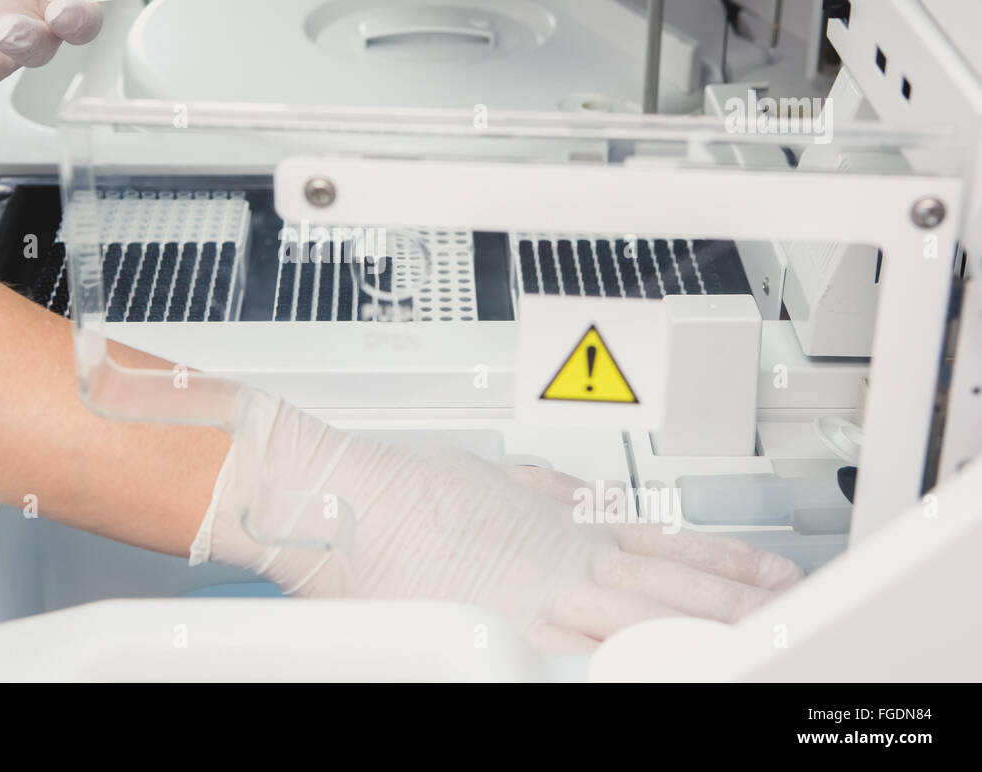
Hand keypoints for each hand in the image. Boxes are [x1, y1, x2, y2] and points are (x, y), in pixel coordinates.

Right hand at [192, 389, 802, 653]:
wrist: (358, 503)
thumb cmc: (412, 488)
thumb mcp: (499, 476)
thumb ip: (553, 491)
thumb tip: (586, 498)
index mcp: (569, 523)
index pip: (668, 543)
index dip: (724, 558)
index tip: (768, 571)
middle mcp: (569, 561)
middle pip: (671, 585)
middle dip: (734, 600)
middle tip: (786, 610)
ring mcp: (545, 597)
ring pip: (645, 618)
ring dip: (701, 630)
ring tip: (752, 640)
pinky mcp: (511, 628)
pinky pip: (586, 653)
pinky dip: (630, 659)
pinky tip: (664, 667)